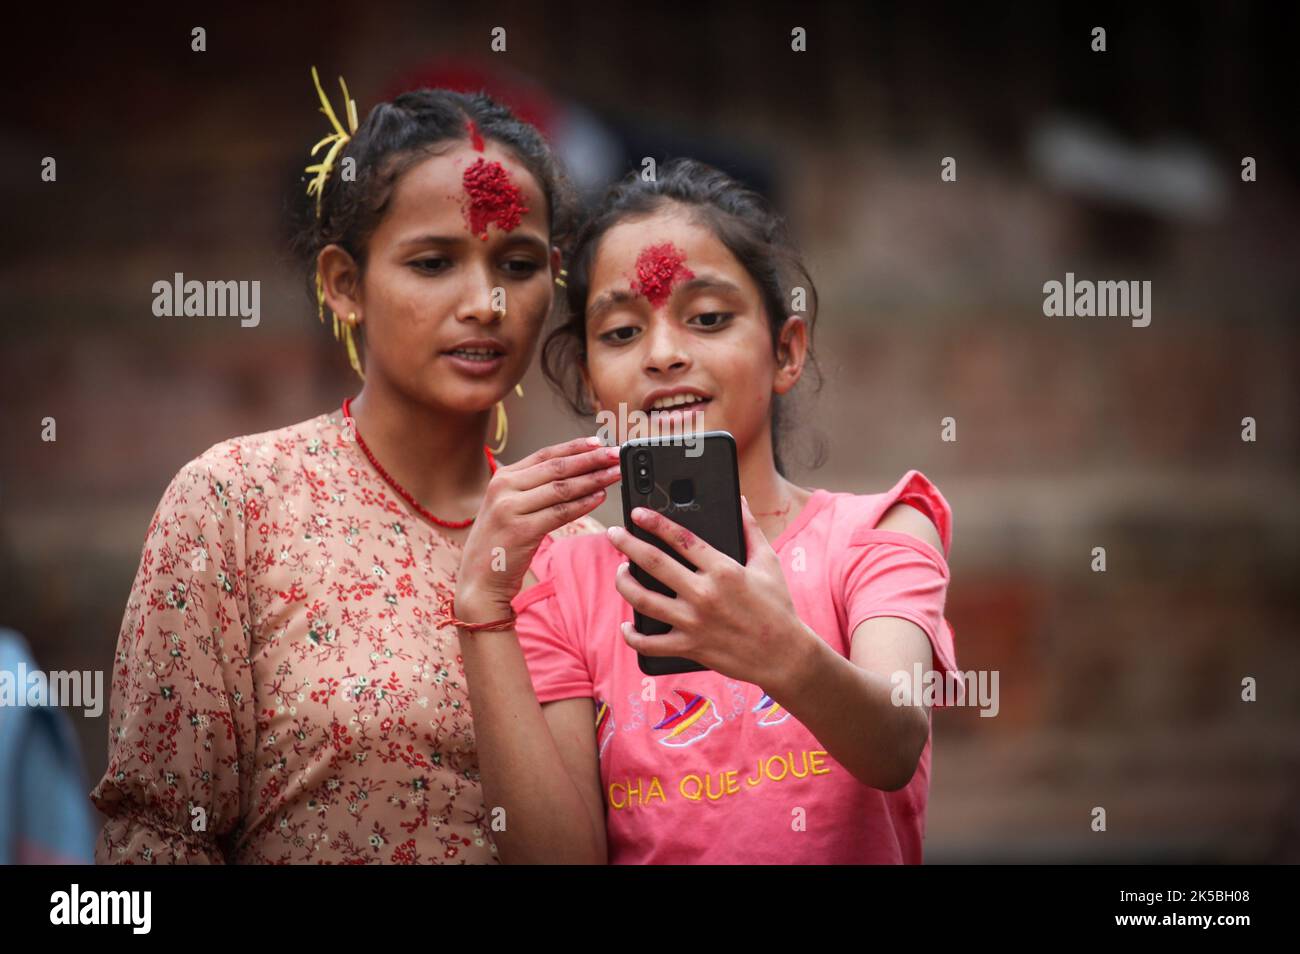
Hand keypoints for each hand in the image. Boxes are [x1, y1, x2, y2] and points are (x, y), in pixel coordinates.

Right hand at [456, 437, 621, 618]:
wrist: (478, 580)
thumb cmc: (499, 544)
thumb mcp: (508, 507)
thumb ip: (532, 488)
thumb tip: (574, 473)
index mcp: (502, 478)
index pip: (545, 454)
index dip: (575, 447)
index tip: (599, 442)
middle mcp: (503, 488)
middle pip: (556, 468)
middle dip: (590, 460)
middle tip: (615, 455)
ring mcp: (510, 509)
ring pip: (561, 489)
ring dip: (593, 479)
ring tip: (615, 474)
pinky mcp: (521, 531)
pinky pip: (560, 513)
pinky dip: (583, 504)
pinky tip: (600, 497)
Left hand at [607, 495, 817, 689]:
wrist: (785, 655)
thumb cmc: (778, 607)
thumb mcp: (768, 562)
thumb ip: (750, 529)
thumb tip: (738, 500)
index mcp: (723, 569)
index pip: (681, 538)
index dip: (655, 522)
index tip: (638, 513)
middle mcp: (704, 594)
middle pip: (653, 563)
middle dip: (627, 544)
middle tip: (614, 534)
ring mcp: (694, 622)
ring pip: (643, 600)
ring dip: (624, 583)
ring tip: (620, 572)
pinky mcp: (690, 647)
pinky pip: (650, 643)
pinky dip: (632, 635)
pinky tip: (626, 624)